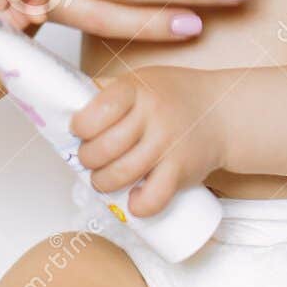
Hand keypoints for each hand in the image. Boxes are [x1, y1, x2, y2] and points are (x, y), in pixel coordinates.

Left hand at [71, 66, 225, 216]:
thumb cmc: (174, 96)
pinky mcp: (182, 169)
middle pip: (103, 148)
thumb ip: (107, 90)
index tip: (80, 131)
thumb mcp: (141, 80)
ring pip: (121, 175)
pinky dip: (138, 205)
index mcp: (136, 89)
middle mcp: (153, 114)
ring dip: (103, 184)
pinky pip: (153, 197)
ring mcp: (168, 143)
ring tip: (104, 180)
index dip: (80, 127)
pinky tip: (133, 200)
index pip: (97, 111)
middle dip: (88, 160)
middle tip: (90, 160)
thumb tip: (64, 102)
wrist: (223, 111)